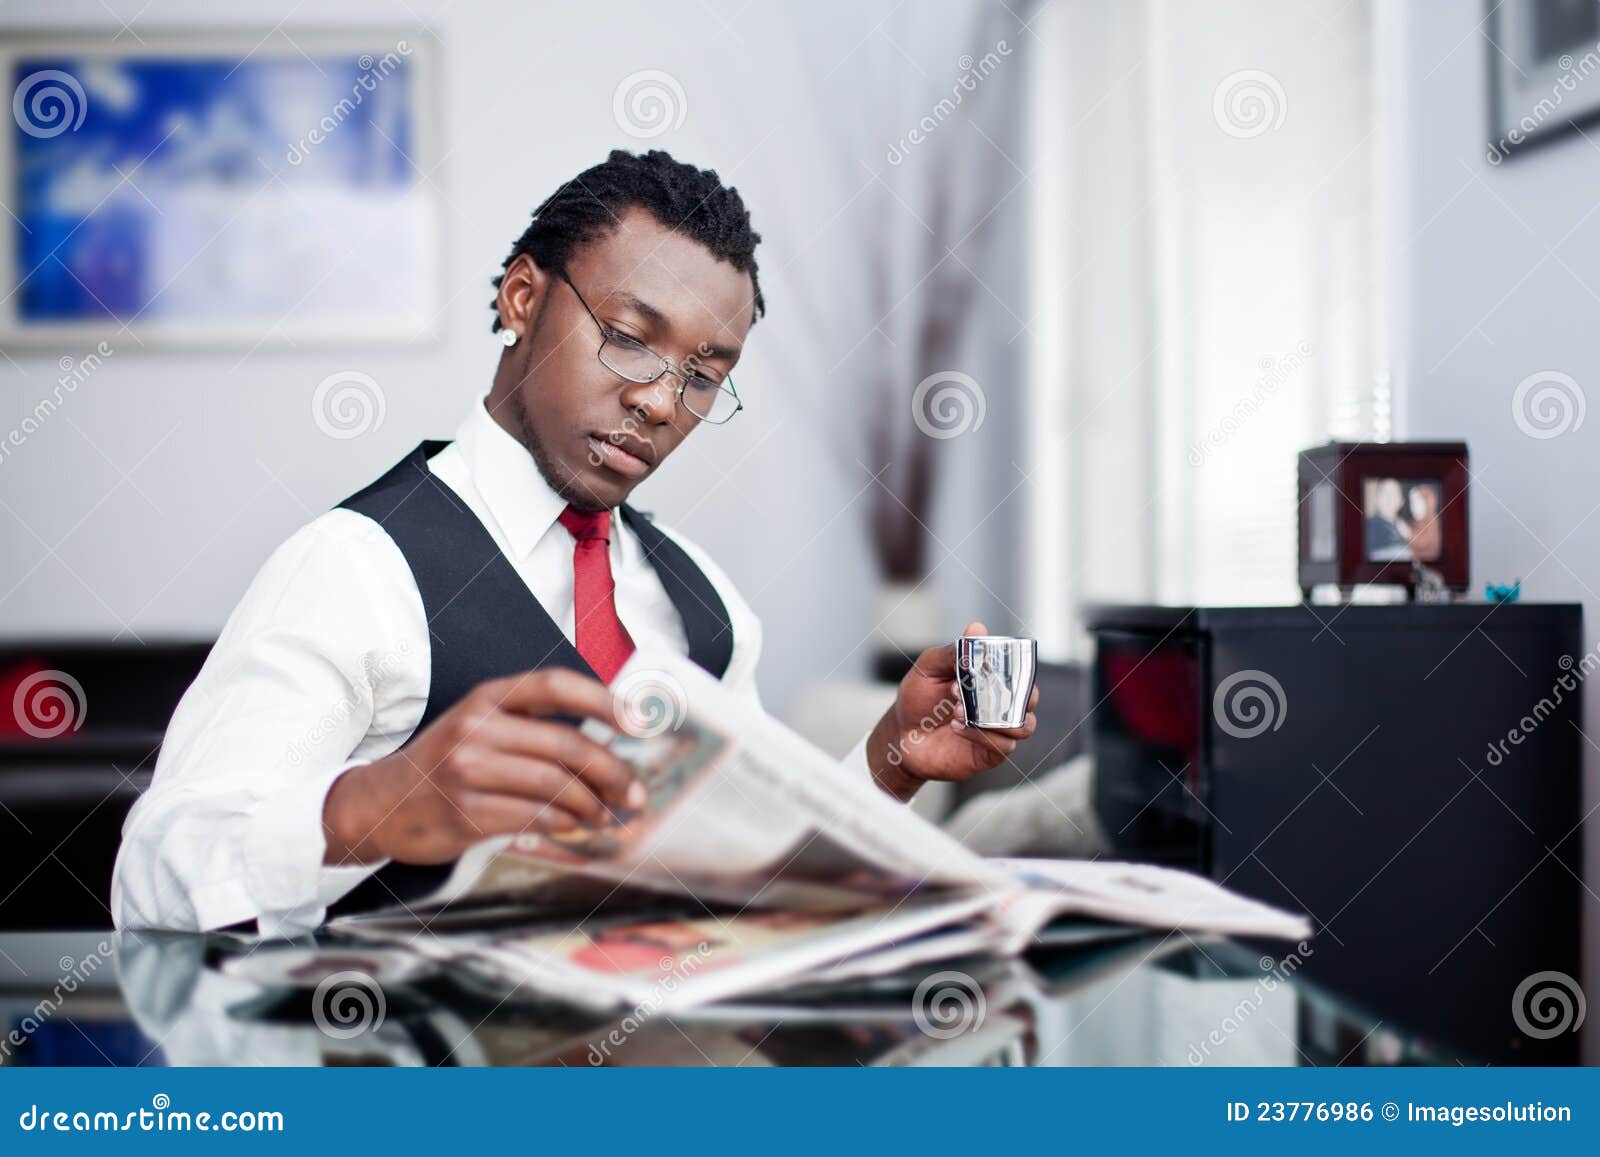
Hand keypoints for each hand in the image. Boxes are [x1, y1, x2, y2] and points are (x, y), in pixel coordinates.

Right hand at [322, 668, 643, 865]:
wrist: (380, 803)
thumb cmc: (446, 764)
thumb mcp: (481, 726)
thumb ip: (534, 727)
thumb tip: (609, 747)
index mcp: (488, 698)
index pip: (555, 685)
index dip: (604, 700)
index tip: (640, 723)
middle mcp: (477, 727)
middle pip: (566, 743)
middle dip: (613, 771)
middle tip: (636, 792)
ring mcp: (468, 770)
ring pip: (555, 784)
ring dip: (593, 805)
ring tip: (608, 815)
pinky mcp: (465, 812)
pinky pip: (534, 816)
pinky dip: (566, 823)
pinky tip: (578, 826)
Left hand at [865, 620, 1040, 801]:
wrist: (901, 735)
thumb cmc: (918, 698)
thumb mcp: (929, 668)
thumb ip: (954, 652)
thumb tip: (977, 628)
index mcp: (992, 680)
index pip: (1021, 671)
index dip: (1012, 668)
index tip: (984, 666)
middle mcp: (1002, 704)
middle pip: (1030, 699)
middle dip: (1005, 693)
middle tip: (964, 689)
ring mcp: (998, 730)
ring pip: (1024, 726)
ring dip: (995, 718)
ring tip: (957, 710)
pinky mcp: (990, 754)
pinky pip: (1005, 746)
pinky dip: (982, 735)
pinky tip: (956, 727)